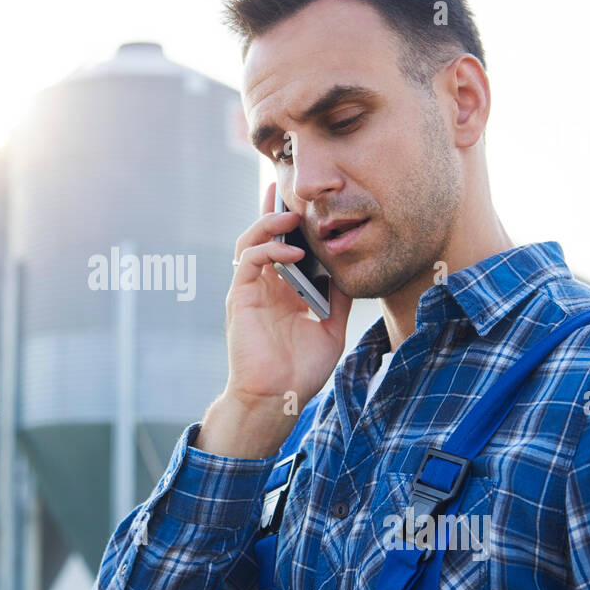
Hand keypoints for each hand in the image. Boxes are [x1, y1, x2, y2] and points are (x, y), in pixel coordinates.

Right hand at [195, 182, 353, 457]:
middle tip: (291, 193)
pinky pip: (249, 261)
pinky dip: (269, 250)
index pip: (282, 247)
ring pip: (250, 241)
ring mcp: (250, 290)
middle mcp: (264, 286)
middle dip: (274, 211)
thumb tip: (349, 270)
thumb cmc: (301, 369)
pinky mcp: (240, 297)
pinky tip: (293, 253)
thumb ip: (337, 298)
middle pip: (262, 236)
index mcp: (283, 291)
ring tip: (293, 218)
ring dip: (270, 225)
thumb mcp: (331, 327)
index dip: (287, 222)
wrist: (279, 396)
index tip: (300, 200)